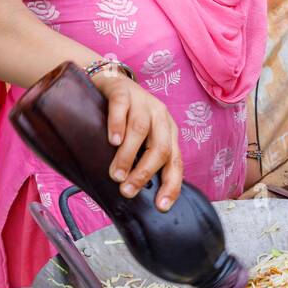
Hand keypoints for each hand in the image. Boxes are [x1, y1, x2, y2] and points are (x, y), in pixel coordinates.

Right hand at [91, 72, 182, 211]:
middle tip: (127, 190)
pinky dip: (117, 126)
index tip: (161, 206)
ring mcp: (142, 102)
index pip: (176, 161)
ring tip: (115, 174)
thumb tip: (135, 191)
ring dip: (128, 155)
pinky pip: (121, 108)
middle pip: (160, 147)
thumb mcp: (142, 138)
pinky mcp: (122, 91)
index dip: (171, 185)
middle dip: (145, 172)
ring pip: (140, 130)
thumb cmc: (127, 117)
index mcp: (169, 131)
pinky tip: (112, 141)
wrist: (112, 81)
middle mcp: (160, 116)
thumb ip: (143, 159)